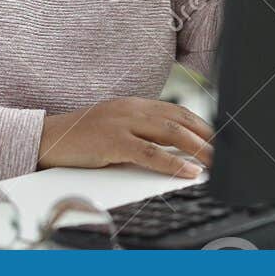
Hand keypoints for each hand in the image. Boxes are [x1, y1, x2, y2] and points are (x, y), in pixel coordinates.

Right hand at [37, 98, 213, 177]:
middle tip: (228, 151)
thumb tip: (174, 151)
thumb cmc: (80, 140)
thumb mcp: (115, 130)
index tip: (221, 137)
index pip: (177, 111)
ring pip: (170, 134)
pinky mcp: (112, 141)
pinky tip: (189, 171)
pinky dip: (173, 163)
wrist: (46, 139)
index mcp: (133, 104)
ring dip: (198, 149)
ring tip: (216, 162)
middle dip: (207, 136)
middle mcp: (131, 108)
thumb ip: (141, 135)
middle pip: (179, 120)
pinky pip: (150, 153)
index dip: (202, 124)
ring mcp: (122, 122)